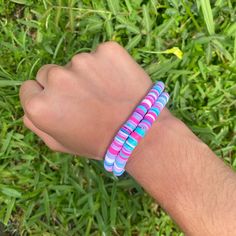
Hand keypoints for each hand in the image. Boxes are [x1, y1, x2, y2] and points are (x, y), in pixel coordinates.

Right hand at [20, 42, 159, 158]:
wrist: (141, 133)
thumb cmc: (98, 142)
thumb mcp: (60, 142)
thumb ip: (36, 123)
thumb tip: (31, 104)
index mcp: (40, 105)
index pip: (29, 88)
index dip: (45, 97)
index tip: (61, 104)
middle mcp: (57, 78)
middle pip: (49, 73)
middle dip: (62, 85)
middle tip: (85, 101)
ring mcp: (83, 61)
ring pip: (77, 64)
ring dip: (87, 75)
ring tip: (105, 94)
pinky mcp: (108, 50)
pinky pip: (100, 55)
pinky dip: (107, 65)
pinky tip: (117, 83)